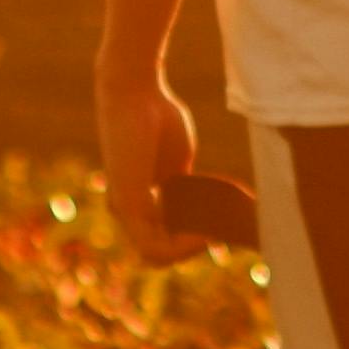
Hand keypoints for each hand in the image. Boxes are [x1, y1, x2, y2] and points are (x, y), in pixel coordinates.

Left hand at [98, 62, 207, 258]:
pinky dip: (185, 245)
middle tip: (224, 231)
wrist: (136, 93)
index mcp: (138, 200)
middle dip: (197, 245)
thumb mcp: (178, 160)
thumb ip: (185, 187)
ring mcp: (124, 209)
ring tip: (218, 231)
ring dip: (194, 248)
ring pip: (158, 255)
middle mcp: (126, 210)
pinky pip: (155, 245)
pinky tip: (207, 232)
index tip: (222, 226)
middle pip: (163, 250)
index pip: (165, 238)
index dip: (194, 239)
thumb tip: (206, 207)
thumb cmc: (156, 117)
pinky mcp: (127, 205)